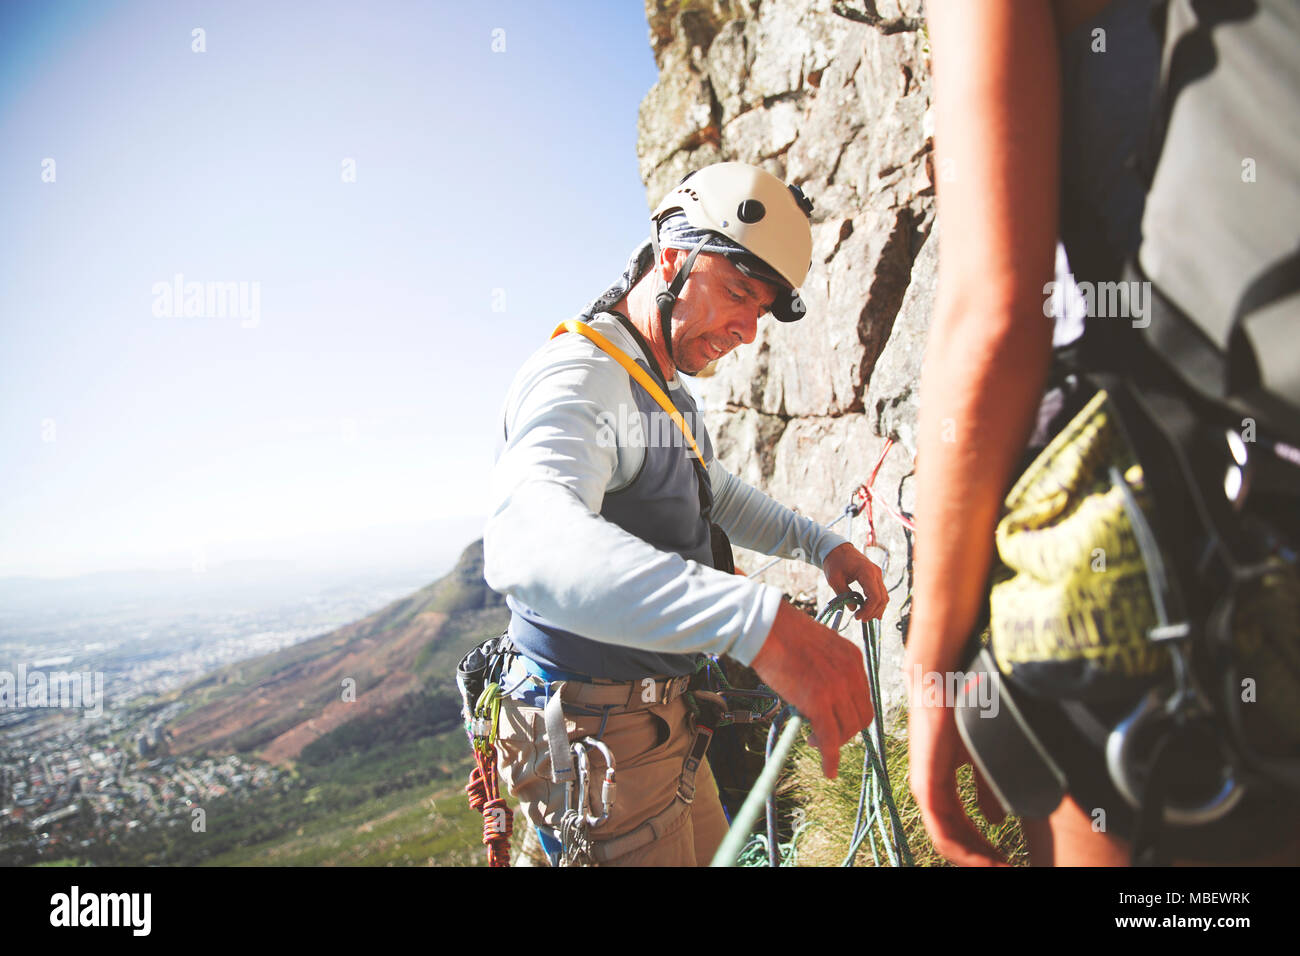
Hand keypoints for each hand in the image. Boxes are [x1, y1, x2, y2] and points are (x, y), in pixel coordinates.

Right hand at [750, 601, 873, 778]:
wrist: (766, 627)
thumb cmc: (782, 634)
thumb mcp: (817, 647)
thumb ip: (827, 669)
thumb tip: (819, 697)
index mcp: (853, 658)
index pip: (864, 697)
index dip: (851, 715)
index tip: (836, 722)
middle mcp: (851, 673)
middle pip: (861, 717)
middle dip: (846, 732)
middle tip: (825, 736)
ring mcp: (836, 688)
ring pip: (847, 730)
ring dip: (834, 743)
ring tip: (812, 742)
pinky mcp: (818, 701)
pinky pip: (831, 739)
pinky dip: (830, 758)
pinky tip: (827, 770)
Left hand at [821, 543, 887, 620]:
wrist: (837, 549)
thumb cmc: (834, 563)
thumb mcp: (834, 579)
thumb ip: (843, 594)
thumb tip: (853, 609)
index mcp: (866, 572)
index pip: (874, 596)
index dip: (868, 610)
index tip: (857, 617)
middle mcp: (876, 573)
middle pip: (882, 598)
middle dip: (872, 612)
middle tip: (859, 619)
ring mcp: (877, 575)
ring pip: (884, 597)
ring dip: (876, 609)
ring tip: (864, 617)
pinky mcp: (875, 577)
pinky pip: (881, 593)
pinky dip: (877, 603)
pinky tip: (871, 612)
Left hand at [905, 657, 1007, 865]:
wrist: (945, 681)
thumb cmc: (963, 712)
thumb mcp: (981, 759)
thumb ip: (986, 791)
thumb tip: (995, 821)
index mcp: (941, 786)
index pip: (961, 831)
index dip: (984, 852)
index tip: (1008, 863)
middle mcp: (929, 792)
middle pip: (956, 842)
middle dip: (983, 861)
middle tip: (1008, 871)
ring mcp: (925, 790)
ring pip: (949, 843)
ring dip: (977, 862)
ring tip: (1003, 870)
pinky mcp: (926, 786)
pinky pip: (943, 833)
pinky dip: (966, 852)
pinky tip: (988, 862)